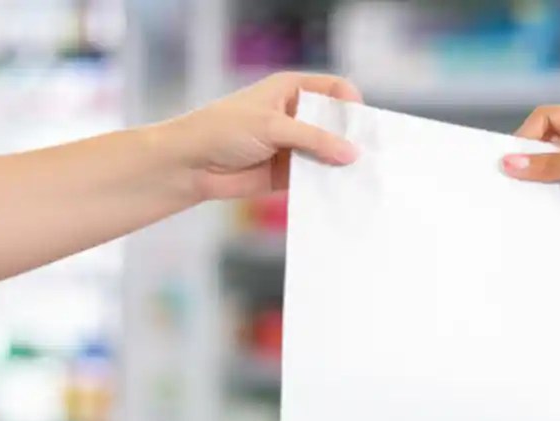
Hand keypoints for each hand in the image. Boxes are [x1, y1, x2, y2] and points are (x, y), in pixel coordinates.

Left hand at [161, 72, 362, 200]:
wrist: (190, 165)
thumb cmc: (223, 130)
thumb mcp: (272, 126)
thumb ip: (314, 139)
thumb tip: (352, 154)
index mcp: (292, 89)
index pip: (334, 89)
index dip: (351, 104)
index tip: (362, 124)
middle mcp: (297, 115)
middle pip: (336, 124)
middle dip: (352, 138)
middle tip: (370, 156)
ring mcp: (295, 145)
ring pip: (329, 153)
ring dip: (342, 165)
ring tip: (361, 178)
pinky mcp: (290, 173)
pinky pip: (317, 177)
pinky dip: (328, 184)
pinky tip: (342, 192)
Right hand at [502, 105, 559, 264]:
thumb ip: (552, 165)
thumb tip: (510, 163)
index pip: (547, 118)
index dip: (527, 135)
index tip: (511, 160)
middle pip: (546, 145)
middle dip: (528, 162)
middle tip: (507, 181)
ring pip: (552, 173)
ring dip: (539, 185)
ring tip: (520, 199)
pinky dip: (552, 202)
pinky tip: (539, 213)